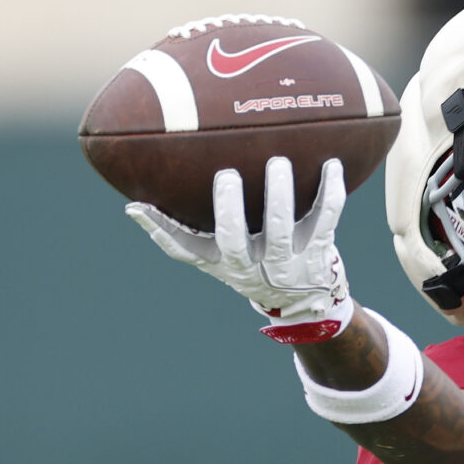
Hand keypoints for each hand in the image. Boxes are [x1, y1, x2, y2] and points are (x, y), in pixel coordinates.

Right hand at [128, 156, 352, 341]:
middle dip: (239, 208)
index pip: (212, 245)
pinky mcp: (322, 247)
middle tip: (229, 172)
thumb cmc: (245, 269)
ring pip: (289, 226)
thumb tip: (131, 209)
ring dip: (283, 194)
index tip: (211, 181)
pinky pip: (329, 216)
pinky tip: (332, 164)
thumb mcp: (210, 260)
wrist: (302, 303)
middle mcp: (265, 265)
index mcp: (234, 265)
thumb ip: (172, 237)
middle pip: (252, 237)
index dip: (207, 219)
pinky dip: (331, 191)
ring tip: (278, 160)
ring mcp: (295, 258)